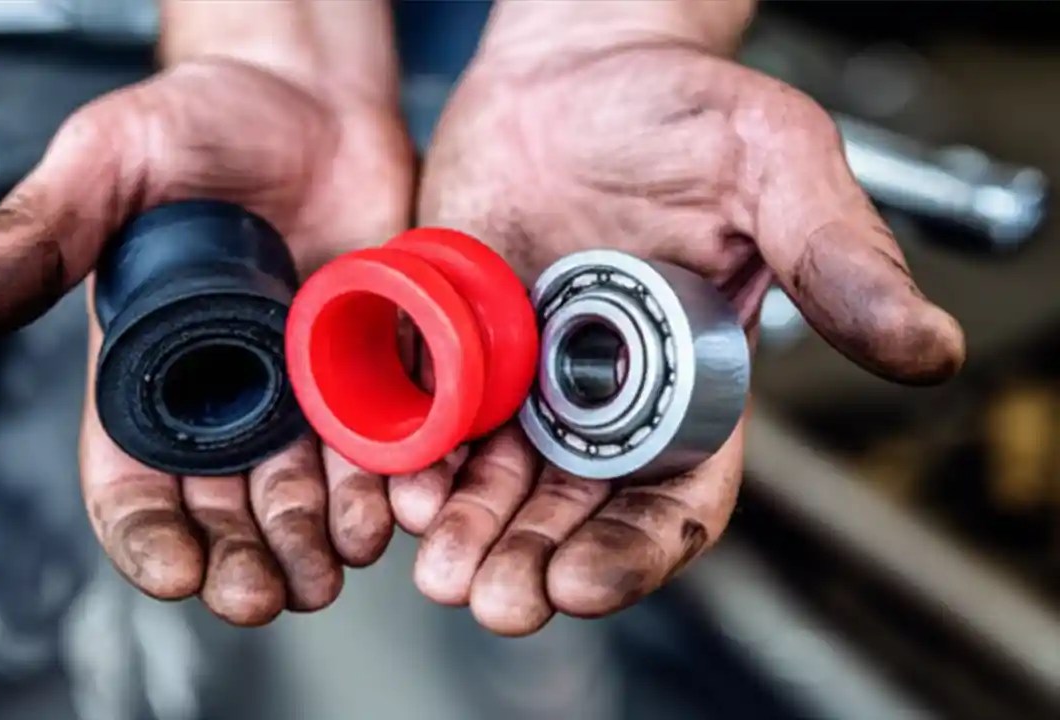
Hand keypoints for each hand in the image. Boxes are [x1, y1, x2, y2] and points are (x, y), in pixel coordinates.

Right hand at [0, 2, 411, 624]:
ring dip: (317, 540)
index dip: (150, 540)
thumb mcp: (104, 166)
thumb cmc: (195, 121)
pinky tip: (397, 502)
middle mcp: (224, 397)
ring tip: (334, 557)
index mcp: (144, 375)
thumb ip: (32, 237)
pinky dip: (386, 485)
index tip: (178, 572)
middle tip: (265, 590)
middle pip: (225, 512)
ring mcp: (301, 390)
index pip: (133, 486)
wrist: (309, 93)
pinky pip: (380, 448)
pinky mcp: (372, 369)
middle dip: (244, 561)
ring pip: (305, 497)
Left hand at [400, 7, 964, 634]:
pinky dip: (415, 461)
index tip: (588, 581)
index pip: (670, 499)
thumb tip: (926, 347)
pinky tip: (397, 486)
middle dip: (534, 562)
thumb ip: (835, 256)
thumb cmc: (678, 109)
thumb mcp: (770, 165)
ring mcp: (523, 376)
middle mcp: (602, 395)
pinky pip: (431, 421)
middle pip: (571, 512)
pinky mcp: (455, 344)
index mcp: (690, 381)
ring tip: (437, 565)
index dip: (632, 550)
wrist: (568, 69)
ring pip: (496, 485)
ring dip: (469, 533)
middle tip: (496, 596)